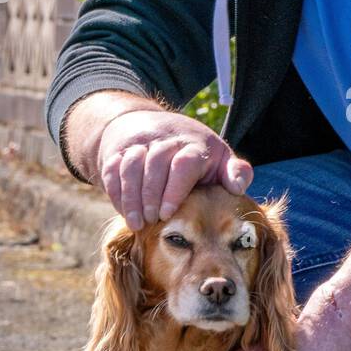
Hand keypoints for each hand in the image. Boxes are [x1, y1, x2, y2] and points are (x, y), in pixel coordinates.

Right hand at [96, 109, 252, 229]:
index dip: (174, 189)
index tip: (168, 213)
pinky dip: (116, 191)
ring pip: (131, 166)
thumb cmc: (195, 153)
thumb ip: (236, 172)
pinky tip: (123, 211)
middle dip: (151, 195)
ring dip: (131, 196)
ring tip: (136, 223)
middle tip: (152, 221)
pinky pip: (112, 168)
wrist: (153, 127)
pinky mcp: (119, 150)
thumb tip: (237, 187)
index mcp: (195, 144)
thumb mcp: (220, 158)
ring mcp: (141, 143)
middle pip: (155, 164)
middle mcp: (166, 139)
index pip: (183, 162)